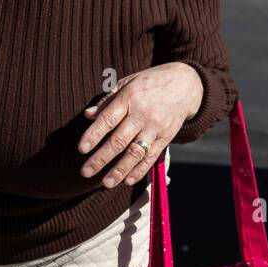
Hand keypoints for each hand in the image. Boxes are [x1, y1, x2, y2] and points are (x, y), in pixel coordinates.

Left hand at [78, 63, 203, 186]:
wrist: (186, 84)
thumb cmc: (150, 82)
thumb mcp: (128, 82)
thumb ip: (108, 100)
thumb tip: (88, 115)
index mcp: (129, 98)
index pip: (108, 119)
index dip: (94, 134)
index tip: (81, 149)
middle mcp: (142, 114)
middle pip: (119, 140)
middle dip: (101, 158)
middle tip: (85, 172)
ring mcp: (156, 127)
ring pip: (135, 152)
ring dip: (119, 170)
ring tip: (106, 184)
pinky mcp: (166, 137)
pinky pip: (151, 156)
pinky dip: (140, 170)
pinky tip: (127, 180)